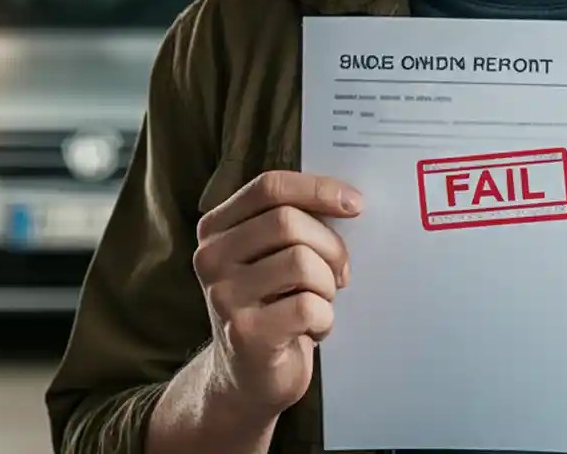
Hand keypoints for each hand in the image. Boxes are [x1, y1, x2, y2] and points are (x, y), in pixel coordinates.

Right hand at [194, 170, 361, 417]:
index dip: (317, 188)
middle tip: (340, 273)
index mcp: (216, 229)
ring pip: (301, 262)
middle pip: (288, 222)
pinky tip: (313, 329)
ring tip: (319, 303)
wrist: (246, 378)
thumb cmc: (272, 306)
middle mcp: (211, 258)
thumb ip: (294, 223)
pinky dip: (324, 317)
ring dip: (327, 285)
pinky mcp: (245, 333)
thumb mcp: (272, 256)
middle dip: (330, 246)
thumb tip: (348, 200)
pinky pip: (308, 306)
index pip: (269, 187)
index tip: (355, 203)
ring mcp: (223, 296)